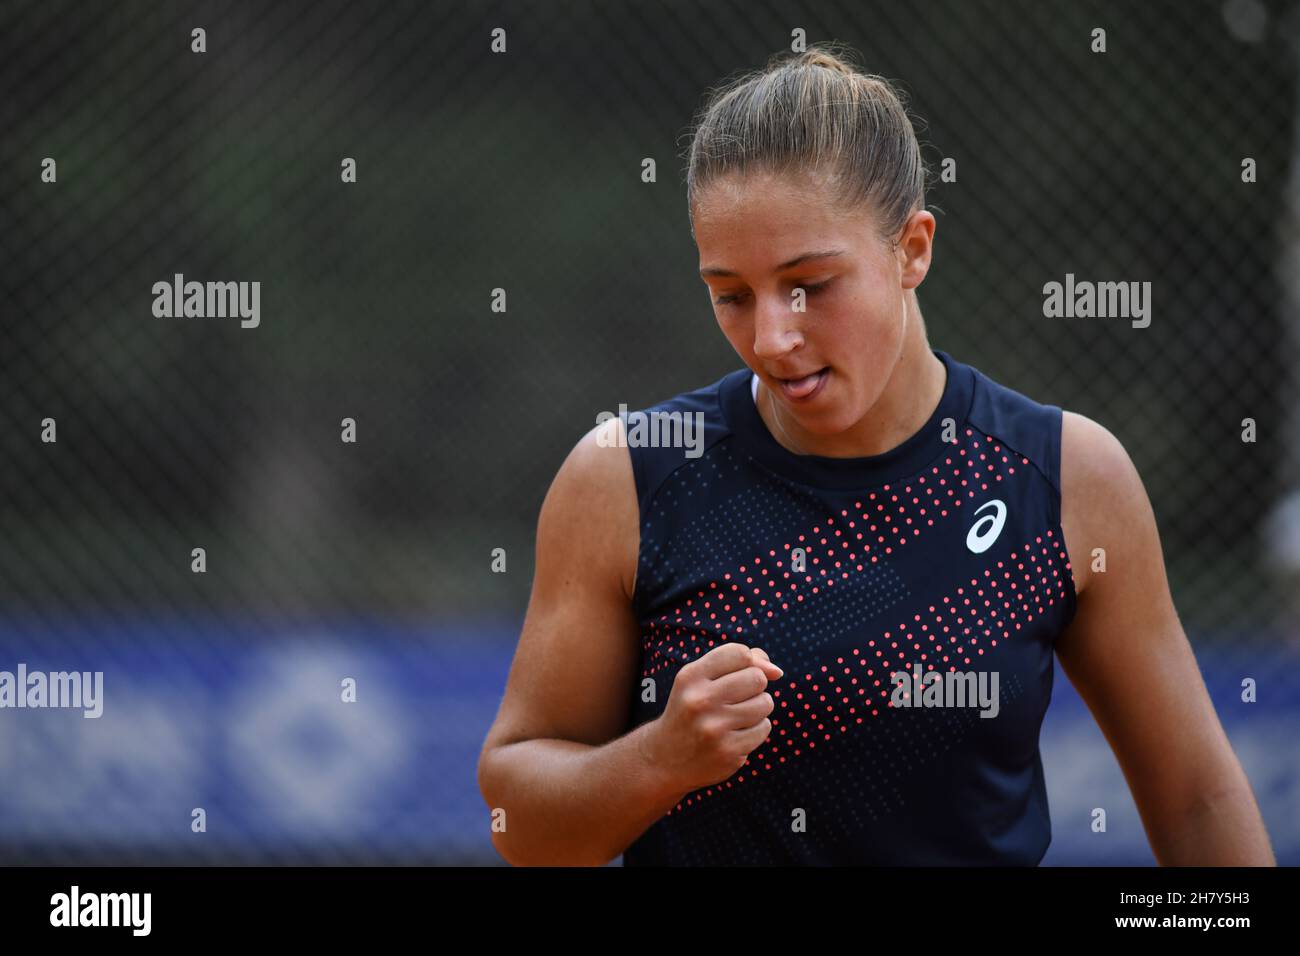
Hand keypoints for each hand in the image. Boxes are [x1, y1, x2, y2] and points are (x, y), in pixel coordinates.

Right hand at [639, 642, 783, 791]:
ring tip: (736, 716)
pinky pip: (763, 728)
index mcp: (690, 677)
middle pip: (757, 678)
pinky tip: (735, 734)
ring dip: (758, 708)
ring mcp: (714, 728)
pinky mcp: (727, 752)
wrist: (664, 758)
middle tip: (736, 698)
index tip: (739, 673)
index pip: (740, 653)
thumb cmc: (692, 710)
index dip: (749, 661)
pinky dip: (756, 729)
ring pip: (765, 703)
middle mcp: (700, 701)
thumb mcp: (702, 680)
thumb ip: (739, 663)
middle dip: (755, 686)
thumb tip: (777, 671)